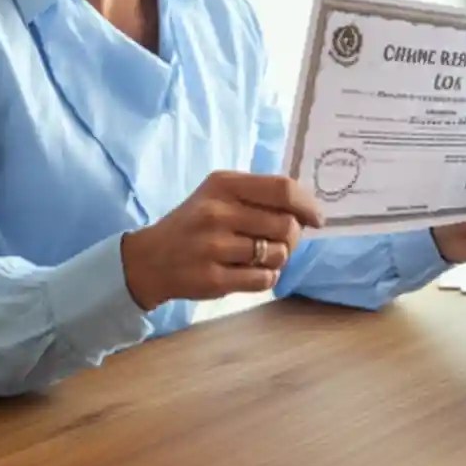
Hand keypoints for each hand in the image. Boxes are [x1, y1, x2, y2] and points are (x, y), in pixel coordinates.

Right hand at [119, 171, 324, 310]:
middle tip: (280, 241)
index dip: (307, 205)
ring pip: (278, 255)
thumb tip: (307, 210)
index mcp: (223, 185)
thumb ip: (258, 196)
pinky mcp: (213, 279)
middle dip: (292, 237)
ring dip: (277, 258)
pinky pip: (264, 279)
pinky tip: (249, 271)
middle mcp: (218, 213)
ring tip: (258, 256)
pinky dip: (265, 277)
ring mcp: (214, 248)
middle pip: (286, 225)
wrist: (150, 259)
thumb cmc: (194, 223)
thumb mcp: (218, 196)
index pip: (282, 189)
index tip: (316, 218)